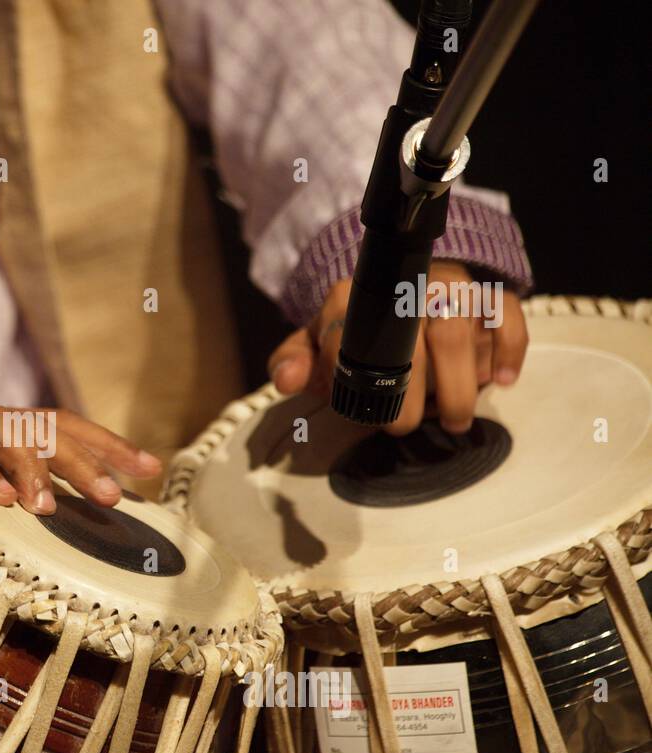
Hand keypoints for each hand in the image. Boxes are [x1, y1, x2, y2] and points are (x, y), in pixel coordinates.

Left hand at [267, 261, 526, 434]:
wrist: (393, 295)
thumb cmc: (350, 335)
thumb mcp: (314, 348)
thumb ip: (293, 363)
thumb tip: (287, 380)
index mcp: (355, 297)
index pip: (358, 335)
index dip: (360, 379)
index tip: (360, 410)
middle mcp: (406, 283)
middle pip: (419, 338)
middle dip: (416, 394)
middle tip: (406, 426)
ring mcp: (450, 285)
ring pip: (462, 328)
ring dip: (462, 384)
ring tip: (452, 419)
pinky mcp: (486, 292)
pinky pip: (506, 313)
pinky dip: (509, 349)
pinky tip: (501, 382)